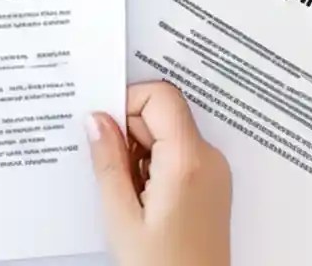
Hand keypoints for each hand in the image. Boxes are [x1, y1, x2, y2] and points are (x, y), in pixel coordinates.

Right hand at [87, 81, 231, 265]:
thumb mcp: (121, 215)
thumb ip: (108, 160)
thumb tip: (97, 119)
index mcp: (187, 161)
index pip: (159, 96)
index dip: (126, 104)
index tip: (105, 131)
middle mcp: (209, 158)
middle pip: (162, 112)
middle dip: (129, 134)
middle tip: (115, 173)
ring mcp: (214, 170)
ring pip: (167, 132)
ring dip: (140, 152)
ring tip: (131, 194)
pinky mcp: (211, 182)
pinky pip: (177, 152)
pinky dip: (153, 164)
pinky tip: (143, 197)